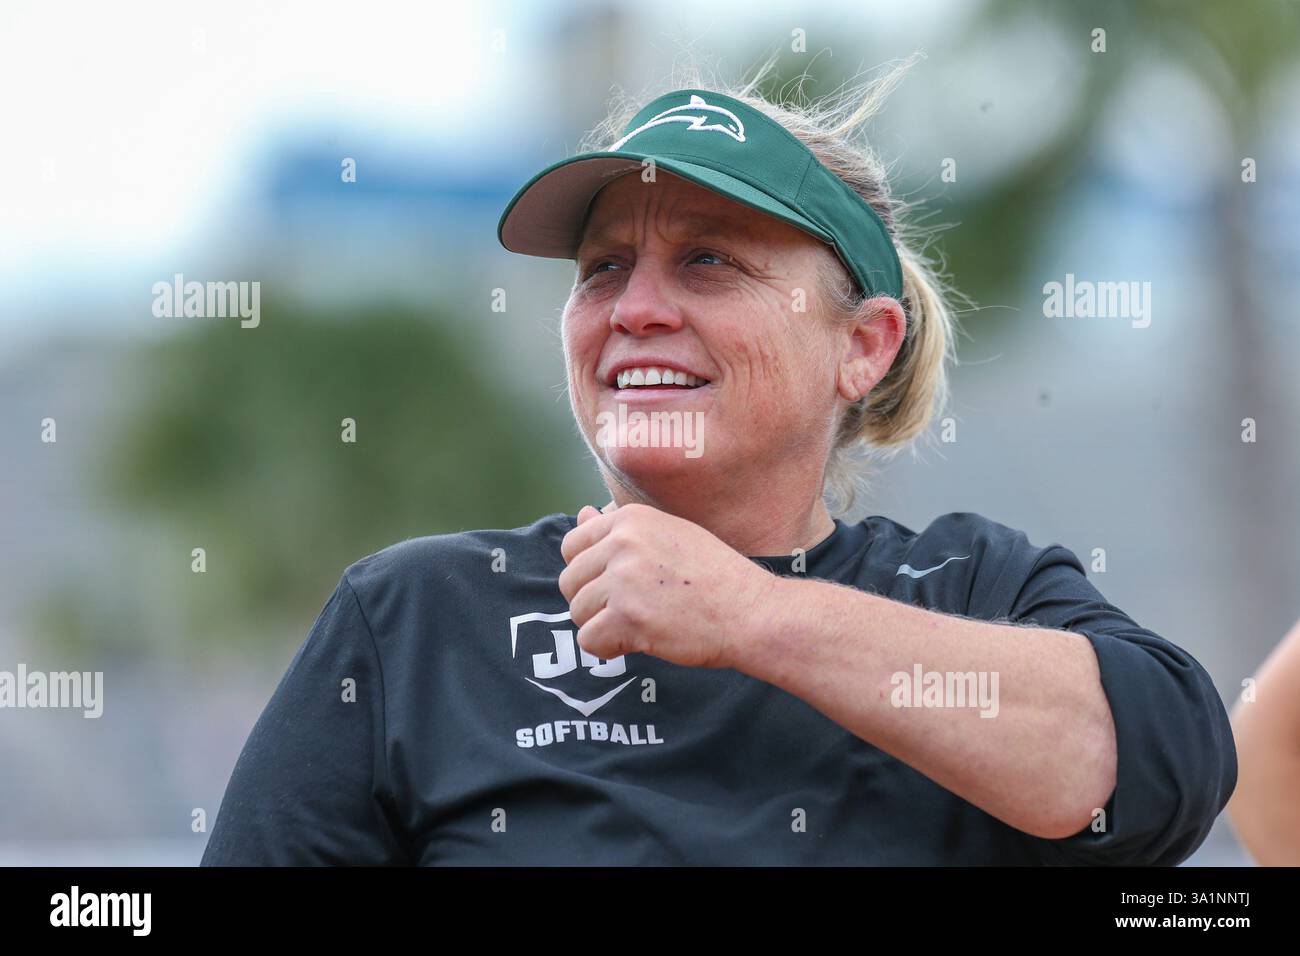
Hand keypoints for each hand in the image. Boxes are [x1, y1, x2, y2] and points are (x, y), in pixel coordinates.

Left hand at [558, 502, 776, 668]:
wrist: (749, 611)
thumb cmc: (716, 576)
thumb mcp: (670, 535)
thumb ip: (622, 529)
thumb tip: (581, 514)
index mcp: (631, 519)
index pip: (573, 544)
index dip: (587, 572)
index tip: (614, 586)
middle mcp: (623, 543)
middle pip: (570, 581)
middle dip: (592, 603)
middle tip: (628, 611)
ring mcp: (623, 579)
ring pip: (577, 612)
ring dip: (602, 626)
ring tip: (637, 625)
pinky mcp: (627, 616)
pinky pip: (589, 640)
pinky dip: (608, 649)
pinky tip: (636, 642)